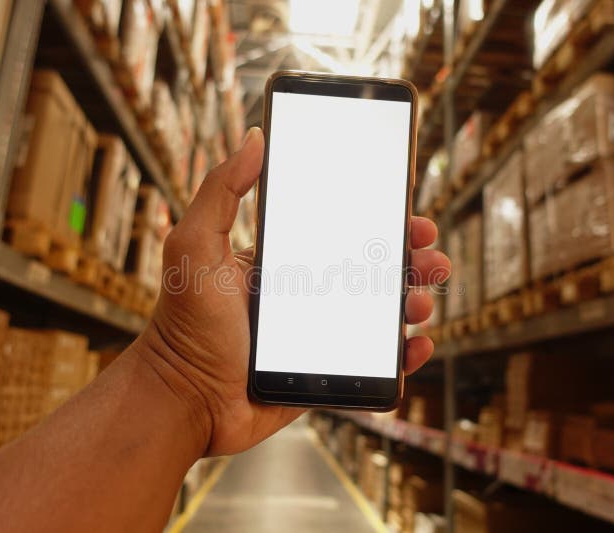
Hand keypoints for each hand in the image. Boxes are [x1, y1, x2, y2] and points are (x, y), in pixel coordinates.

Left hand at [137, 127, 450, 456]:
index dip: (380, 223)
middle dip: (409, 262)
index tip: (410, 213)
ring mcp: (317, 335)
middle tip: (432, 259)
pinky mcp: (323, 374)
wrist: (181, 400)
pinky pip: (372, 363)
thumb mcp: (194, 245)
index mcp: (282, 262)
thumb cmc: (182, 324)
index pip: (342, 234)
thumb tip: (255, 137)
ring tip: (421, 301)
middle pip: (370, 272)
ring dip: (410, 303)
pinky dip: (401, 355)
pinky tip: (416, 346)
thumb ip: (220, 191)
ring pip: (379, 315)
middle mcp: (304, 295)